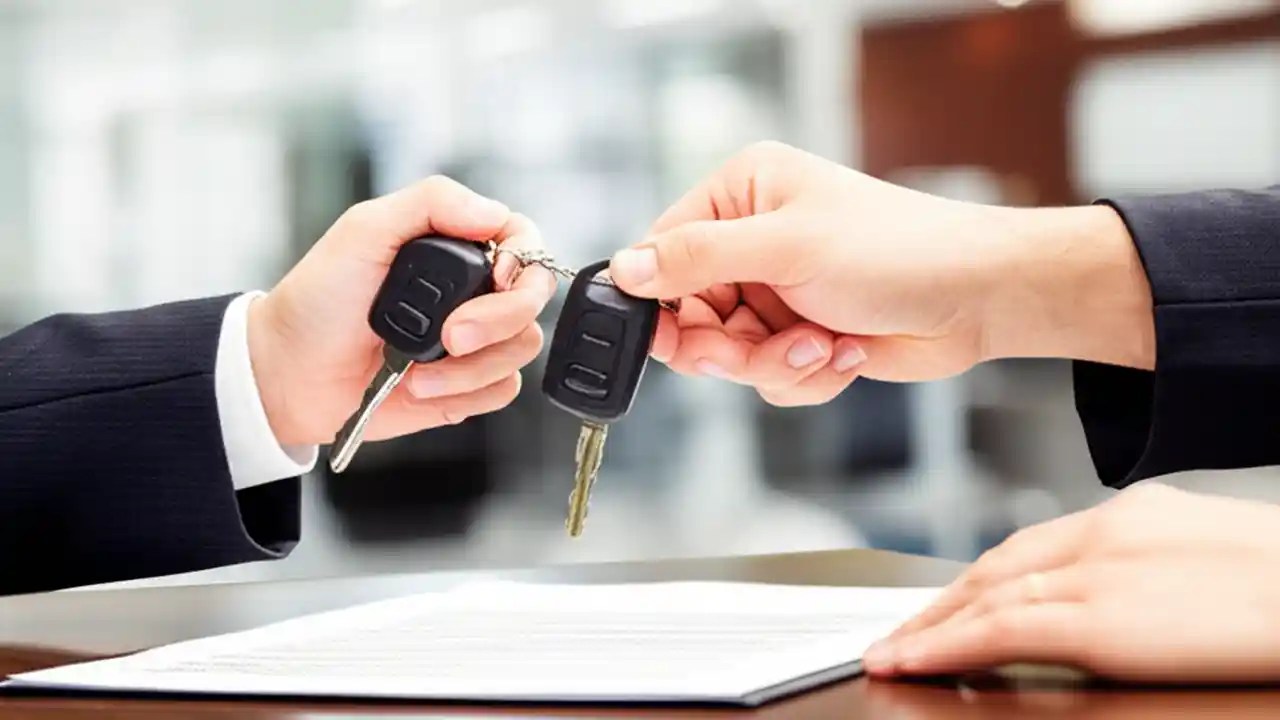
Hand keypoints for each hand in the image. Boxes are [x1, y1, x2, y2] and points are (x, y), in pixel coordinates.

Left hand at [247, 176, 555, 445]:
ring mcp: (472, 341)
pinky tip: (422, 387)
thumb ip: (431, 203)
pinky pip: (501, 390)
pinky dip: (465, 392)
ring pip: (521, 349)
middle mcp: (471, 290)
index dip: (524, 262)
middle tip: (450, 336)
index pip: (525, 242)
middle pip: (534, 300)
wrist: (287, 374)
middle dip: (497, 322)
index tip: (495, 276)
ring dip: (471, 367)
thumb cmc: (315, 301)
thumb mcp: (364, 230)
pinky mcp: (466, 385)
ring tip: (417, 370)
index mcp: (455, 245)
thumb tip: (493, 213)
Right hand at [609, 141, 1153, 405]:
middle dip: (726, 346)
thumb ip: (696, 259)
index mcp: (740, 193)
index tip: (673, 339)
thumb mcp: (785, 247)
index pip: (662, 251)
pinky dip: (803, 376)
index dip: (660, 303)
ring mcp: (776, 291)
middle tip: (752, 351)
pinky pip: (767, 376)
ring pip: (728, 355)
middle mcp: (752, 240)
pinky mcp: (800, 334)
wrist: (978, 299)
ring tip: (820, 346)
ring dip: (773, 364)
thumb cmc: (898, 250)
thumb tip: (623, 269)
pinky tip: (843, 353)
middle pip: (688, 315)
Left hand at [864, 484, 1279, 681]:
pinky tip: (915, 661)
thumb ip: (1153, 563)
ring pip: (985, 597)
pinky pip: (999, 632)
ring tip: (891, 653)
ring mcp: (1097, 574)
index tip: (950, 599)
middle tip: (901, 630)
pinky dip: (947, 646)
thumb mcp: (1213, 551)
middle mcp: (1102, 534)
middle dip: (942, 602)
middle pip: (997, 566)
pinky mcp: (1100, 621)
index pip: (1031, 544)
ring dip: (929, 627)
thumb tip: (1129, 593)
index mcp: (1131, 514)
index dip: (980, 576)